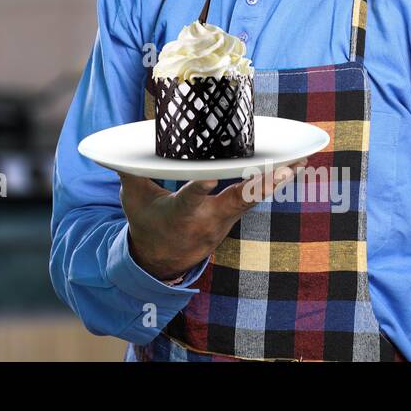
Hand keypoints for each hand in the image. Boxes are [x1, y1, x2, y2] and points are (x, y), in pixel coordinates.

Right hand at [118, 159, 308, 281]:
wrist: (164, 260)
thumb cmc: (146, 223)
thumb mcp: (133, 201)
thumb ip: (129, 174)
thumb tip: (111, 150)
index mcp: (180, 215)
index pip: (190, 200)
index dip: (200, 190)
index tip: (212, 178)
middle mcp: (207, 219)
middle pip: (238, 202)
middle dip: (261, 186)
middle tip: (284, 168)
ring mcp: (224, 220)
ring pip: (253, 200)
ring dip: (276, 181)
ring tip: (299, 160)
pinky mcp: (234, 217)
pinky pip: (256, 199)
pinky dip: (273, 182)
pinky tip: (293, 165)